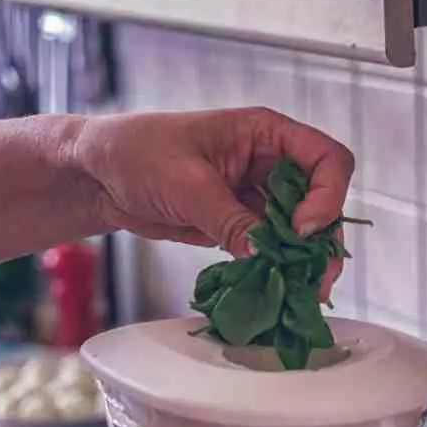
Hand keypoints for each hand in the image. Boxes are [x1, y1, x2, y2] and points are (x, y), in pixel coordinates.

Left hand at [73, 107, 355, 299]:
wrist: (99, 177)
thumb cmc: (137, 153)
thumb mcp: (186, 184)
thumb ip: (229, 219)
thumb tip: (263, 253)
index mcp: (265, 135)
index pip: (326, 160)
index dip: (327, 195)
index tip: (303, 228)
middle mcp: (269, 165)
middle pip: (321, 202)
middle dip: (321, 241)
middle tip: (316, 278)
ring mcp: (255, 198)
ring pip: (298, 233)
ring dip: (301, 262)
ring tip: (302, 292)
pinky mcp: (239, 227)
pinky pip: (268, 251)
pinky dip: (273, 271)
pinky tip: (274, 291)